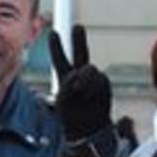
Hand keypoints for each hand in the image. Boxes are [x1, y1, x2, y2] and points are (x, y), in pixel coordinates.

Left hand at [49, 25, 112, 141]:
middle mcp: (80, 75)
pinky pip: (98, 79)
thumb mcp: (63, 99)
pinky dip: (92, 86)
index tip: (53, 33)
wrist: (89, 130)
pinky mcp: (104, 83)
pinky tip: (89, 96)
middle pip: (80, 53)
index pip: (60, 59)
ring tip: (79, 91)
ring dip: (83, 78)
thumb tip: (79, 73)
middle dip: (79, 40)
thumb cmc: (72, 116)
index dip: (56, 47)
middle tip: (77, 27)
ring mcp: (93, 78)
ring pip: (89, 68)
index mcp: (66, 77)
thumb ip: (68, 82)